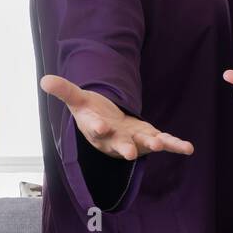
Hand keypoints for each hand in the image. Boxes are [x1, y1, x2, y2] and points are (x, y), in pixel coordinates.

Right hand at [40, 74, 193, 160]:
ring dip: (153, 145)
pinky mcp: (148, 137)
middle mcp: (115, 140)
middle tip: (130, 153)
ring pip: (143, 145)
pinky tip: (188, 148)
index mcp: (96, 129)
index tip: (100, 127)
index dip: (97, 128)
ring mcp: (133, 140)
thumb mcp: (78, 99)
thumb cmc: (91, 112)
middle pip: (119, 146)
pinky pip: (163, 141)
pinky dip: (175, 145)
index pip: (95, 130)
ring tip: (162, 144)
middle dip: (125, 149)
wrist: (107, 126)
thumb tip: (43, 79)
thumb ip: (64, 90)